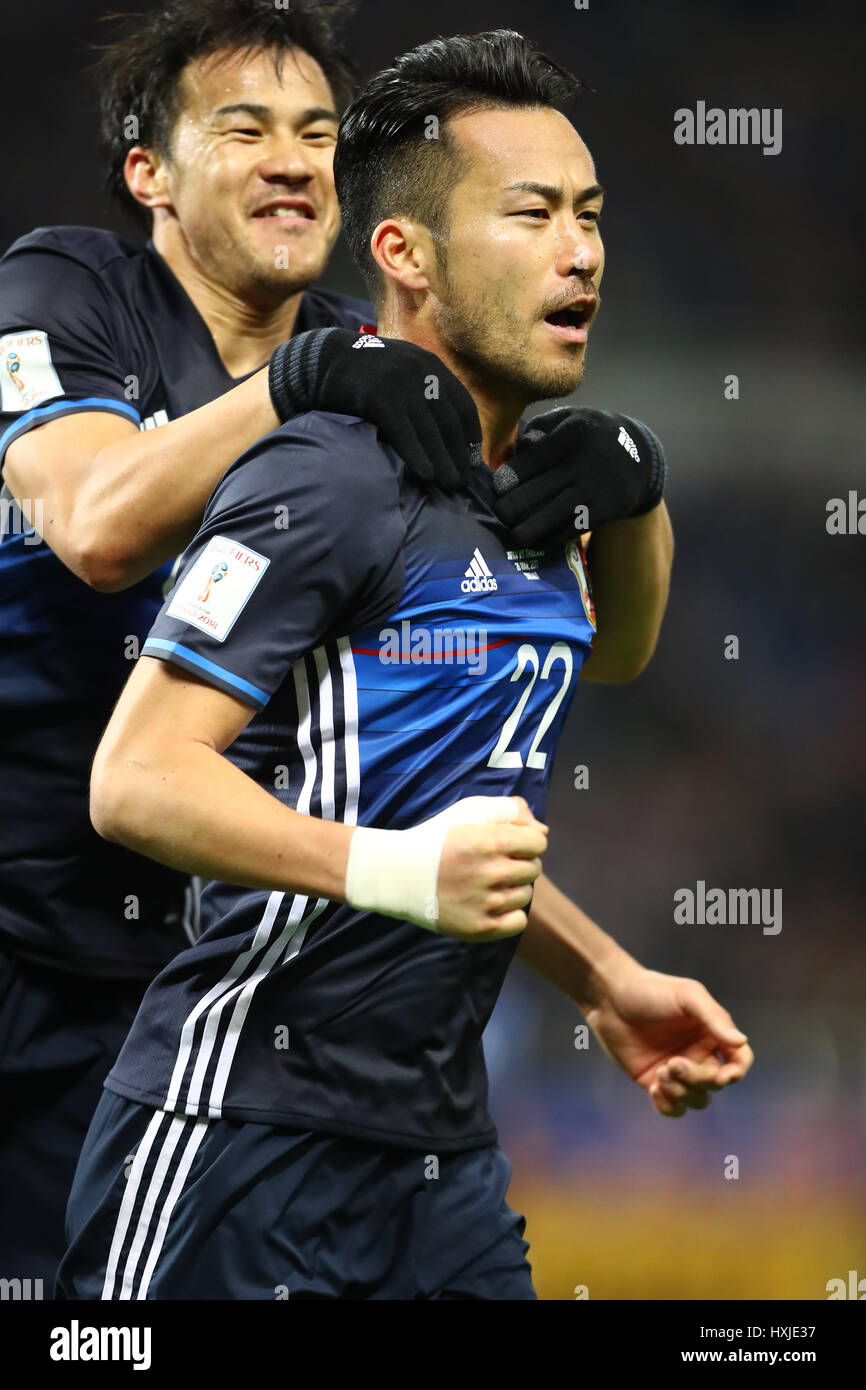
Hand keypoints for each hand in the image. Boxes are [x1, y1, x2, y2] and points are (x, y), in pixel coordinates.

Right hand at [269, 328, 480, 491]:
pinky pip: (404, 433)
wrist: (324, 357)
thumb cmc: (363, 374)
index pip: (463, 405)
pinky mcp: (381, 398)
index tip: (473, 461)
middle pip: (449, 421)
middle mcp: (422, 372)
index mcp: (431, 366)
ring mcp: (402, 384)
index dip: (471, 436)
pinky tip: (426, 475)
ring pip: (430, 430)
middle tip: (463, 482)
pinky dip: (417, 455)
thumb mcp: (400, 373)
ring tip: (451, 485)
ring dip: (444, 462)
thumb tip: (441, 434)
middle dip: (459, 455)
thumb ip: (422, 393)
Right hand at [434, 796, 547, 941]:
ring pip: (526, 894)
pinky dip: (510, 913)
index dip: (525, 840)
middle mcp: (493, 873)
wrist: (399, 874)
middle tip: (493, 864)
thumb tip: (542, 830)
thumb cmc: (437, 838)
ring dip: (513, 887)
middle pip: (534, 868)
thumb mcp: (469, 810)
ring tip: (487, 883)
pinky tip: (491, 903)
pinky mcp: (482, 928)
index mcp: (491, 841)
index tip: (506, 844)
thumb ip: (509, 810)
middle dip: (519, 863)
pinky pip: (518, 921)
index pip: (538, 842)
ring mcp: (488, 904)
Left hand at [491, 407, 666, 548]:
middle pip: (537, 492)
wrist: (640, 456)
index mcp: (572, 434)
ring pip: (552, 516)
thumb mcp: (570, 417)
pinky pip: (570, 529)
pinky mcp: (604, 511)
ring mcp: (595, 489)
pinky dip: (550, 538)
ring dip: (526, 530)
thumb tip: (516, 452)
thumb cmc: (591, 435)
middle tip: (500, 512)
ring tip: (513, 534)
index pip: (532, 460)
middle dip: (511, 507)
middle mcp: (584, 462)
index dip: (509, 477)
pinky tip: (536, 540)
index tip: (497, 487)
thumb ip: (539, 428)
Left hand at [582, 960, 752, 1116]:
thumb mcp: (687, 996)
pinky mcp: (655, 1081)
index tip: (722, 1076)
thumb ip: (714, 1018)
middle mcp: (699, 1054)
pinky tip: (654, 1089)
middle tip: (672, 1064)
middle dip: (697, 1079)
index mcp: (712, 1033)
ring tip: (660, 1073)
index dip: (736, 1072)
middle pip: (715, 1083)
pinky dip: (668, 1106)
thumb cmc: (650, 990)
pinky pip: (674, 1107)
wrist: (609, 998)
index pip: (739, 1060)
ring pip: (697, 1099)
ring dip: (682, 1092)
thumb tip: (741, 1041)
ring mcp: (678, 1070)